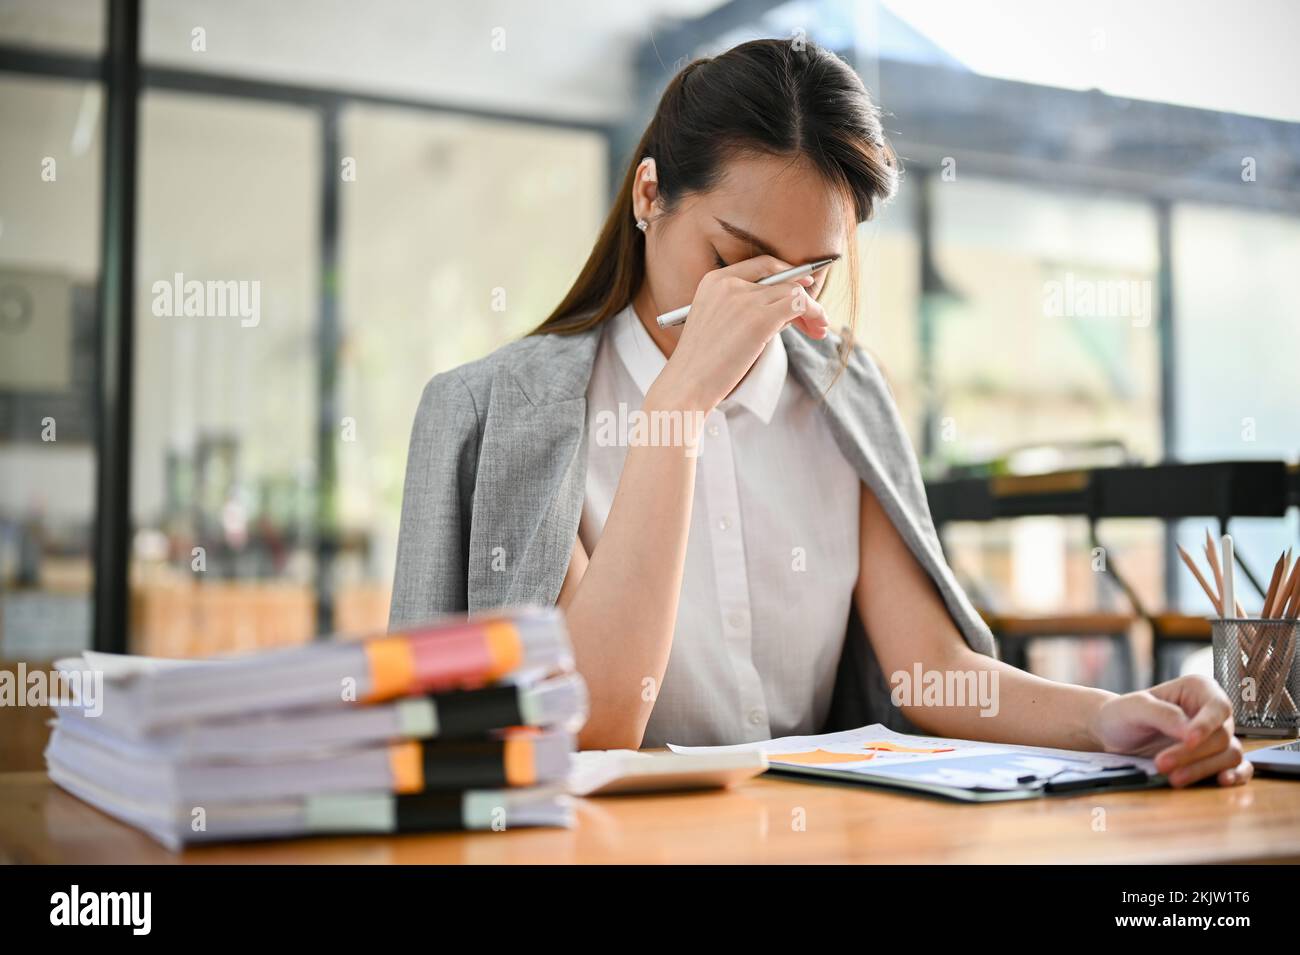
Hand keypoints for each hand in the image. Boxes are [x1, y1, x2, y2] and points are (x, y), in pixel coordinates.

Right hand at [651, 254, 828, 412]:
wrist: (687, 384)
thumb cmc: (702, 364)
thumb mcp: (717, 324)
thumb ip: (744, 308)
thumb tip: (787, 308)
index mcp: (714, 280)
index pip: (762, 265)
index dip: (788, 273)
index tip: (805, 287)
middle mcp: (729, 283)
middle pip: (782, 279)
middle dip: (804, 297)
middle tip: (817, 320)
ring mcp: (744, 299)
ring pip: (793, 292)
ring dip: (812, 310)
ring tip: (819, 329)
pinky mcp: (759, 319)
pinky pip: (798, 305)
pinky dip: (812, 314)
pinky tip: (815, 329)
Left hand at [1088, 675, 1252, 787]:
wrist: (1114, 736)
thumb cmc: (1124, 715)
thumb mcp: (1134, 708)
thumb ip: (1162, 714)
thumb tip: (1190, 731)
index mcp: (1199, 689)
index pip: (1217, 707)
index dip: (1206, 725)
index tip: (1188, 741)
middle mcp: (1213, 712)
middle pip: (1221, 736)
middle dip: (1191, 754)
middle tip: (1161, 764)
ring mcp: (1217, 737)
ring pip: (1229, 755)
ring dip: (1203, 769)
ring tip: (1173, 779)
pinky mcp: (1217, 759)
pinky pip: (1239, 768)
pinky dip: (1236, 776)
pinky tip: (1222, 781)